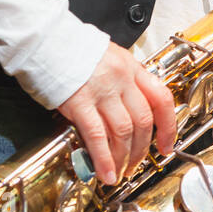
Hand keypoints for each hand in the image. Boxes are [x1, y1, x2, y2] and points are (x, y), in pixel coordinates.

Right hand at [56, 42, 176, 185]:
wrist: (44, 39)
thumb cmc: (72, 49)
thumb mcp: (109, 58)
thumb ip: (122, 81)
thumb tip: (127, 109)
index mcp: (132, 68)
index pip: (161, 99)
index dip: (168, 127)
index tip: (166, 146)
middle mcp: (121, 79)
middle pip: (143, 121)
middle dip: (142, 149)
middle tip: (136, 165)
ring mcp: (101, 90)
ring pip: (124, 131)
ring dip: (124, 157)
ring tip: (119, 172)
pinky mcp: (79, 102)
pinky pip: (98, 136)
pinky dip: (104, 158)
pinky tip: (105, 172)